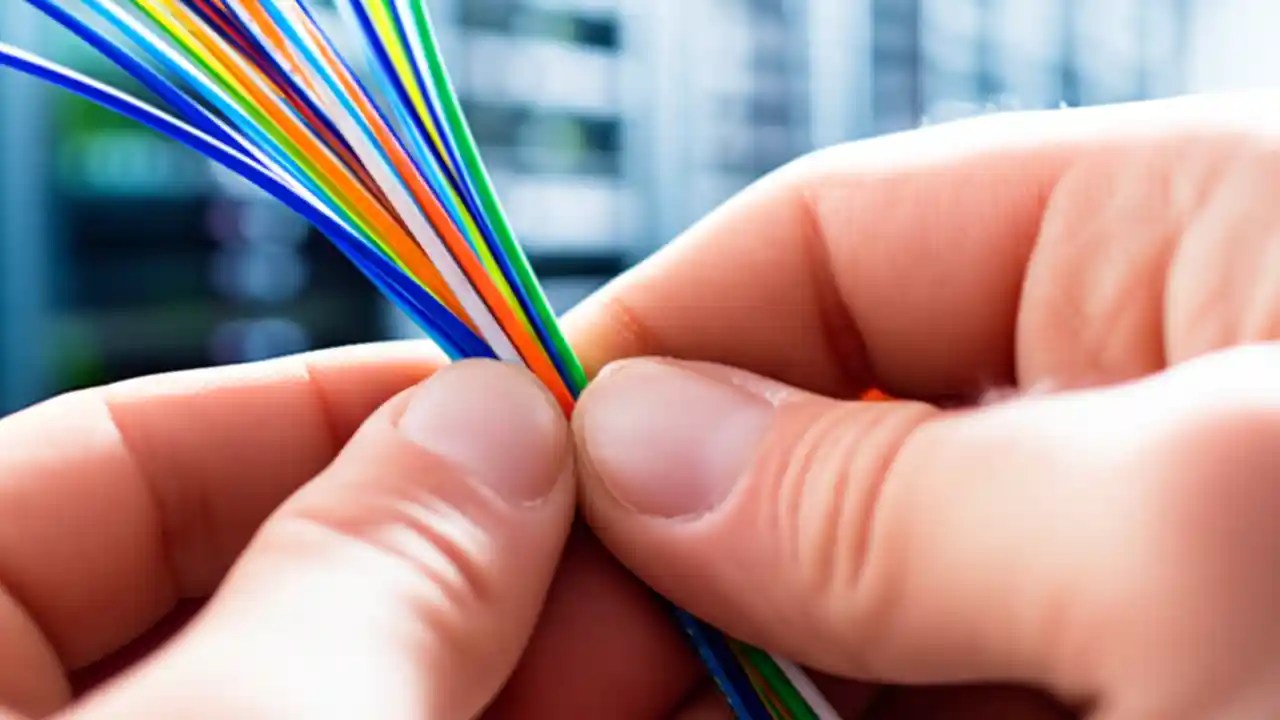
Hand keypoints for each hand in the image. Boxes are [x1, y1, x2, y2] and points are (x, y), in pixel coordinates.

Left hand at [0, 348, 701, 718]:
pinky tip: (675, 716)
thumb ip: (364, 579)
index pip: (116, 463)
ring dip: (553, 661)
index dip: (322, 405)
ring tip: (691, 630)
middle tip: (644, 536)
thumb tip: (491, 420)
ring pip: (389, 700)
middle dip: (484, 556)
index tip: (504, 397)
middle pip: (290, 593)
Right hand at [565, 93, 1279, 717]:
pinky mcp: (1142, 673)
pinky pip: (933, 688)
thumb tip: (634, 449)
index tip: (524, 461)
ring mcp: (1136, 553)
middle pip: (828, 428)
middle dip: (683, 537)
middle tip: (569, 654)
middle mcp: (1148, 391)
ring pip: (863, 580)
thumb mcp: (1186, 553)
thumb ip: (887, 495)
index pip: (836, 237)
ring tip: (627, 714)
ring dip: (736, 655)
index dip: (657, 339)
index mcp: (1193, 239)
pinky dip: (824, 716)